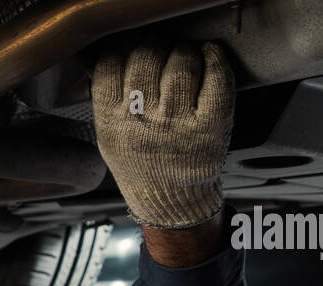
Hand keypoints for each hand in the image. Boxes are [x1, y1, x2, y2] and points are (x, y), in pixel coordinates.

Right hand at [92, 41, 233, 228]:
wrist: (171, 202)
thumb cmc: (141, 167)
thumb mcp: (109, 139)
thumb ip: (107, 102)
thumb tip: (112, 58)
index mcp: (112, 121)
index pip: (110, 64)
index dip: (123, 50)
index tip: (132, 53)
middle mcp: (142, 120)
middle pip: (145, 57)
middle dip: (156, 47)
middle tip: (162, 53)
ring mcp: (177, 122)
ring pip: (180, 62)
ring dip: (184, 52)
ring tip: (185, 59)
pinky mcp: (211, 124)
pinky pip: (216, 78)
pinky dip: (216, 59)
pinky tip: (211, 56)